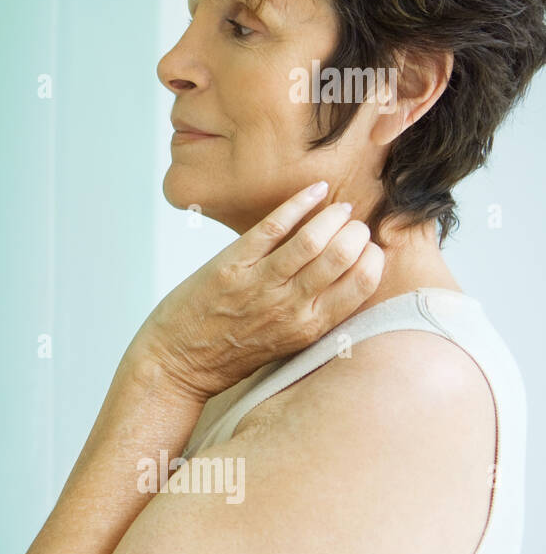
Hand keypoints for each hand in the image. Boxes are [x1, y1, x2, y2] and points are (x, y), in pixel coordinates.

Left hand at [132, 181, 384, 401]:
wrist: (178, 362)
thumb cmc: (234, 352)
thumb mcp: (288, 343)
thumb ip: (317, 314)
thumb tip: (348, 279)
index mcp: (310, 328)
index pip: (363, 283)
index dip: (374, 257)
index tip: (368, 246)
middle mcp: (290, 307)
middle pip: (343, 256)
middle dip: (356, 231)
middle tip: (353, 224)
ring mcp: (260, 285)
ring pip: (311, 240)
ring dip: (332, 216)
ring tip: (338, 208)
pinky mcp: (231, 266)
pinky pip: (272, 227)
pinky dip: (298, 203)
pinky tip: (314, 191)